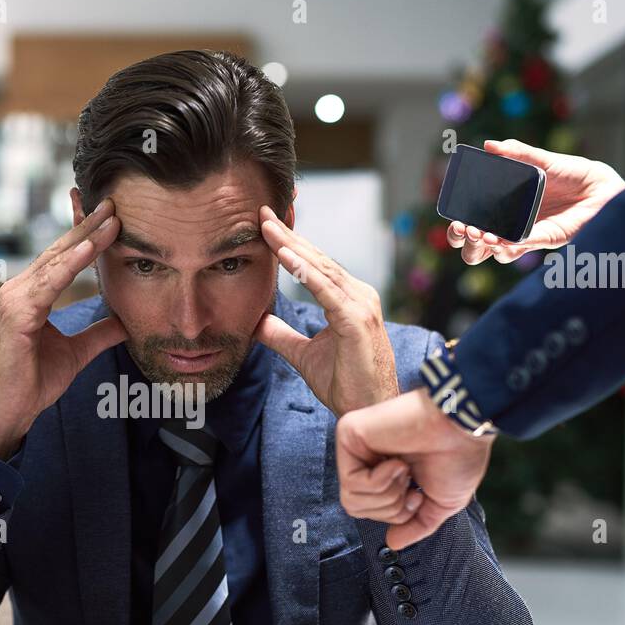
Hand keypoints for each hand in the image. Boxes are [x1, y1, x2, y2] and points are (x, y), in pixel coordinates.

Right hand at [0, 197, 126, 458]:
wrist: (5, 413)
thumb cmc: (30, 383)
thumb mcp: (76, 354)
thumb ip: (98, 335)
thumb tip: (125, 323)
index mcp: (31, 296)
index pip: (62, 258)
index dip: (85, 236)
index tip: (110, 216)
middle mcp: (20, 290)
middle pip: (59, 252)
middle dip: (87, 226)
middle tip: (113, 203)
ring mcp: (15, 300)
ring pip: (56, 262)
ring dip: (85, 239)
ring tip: (110, 219)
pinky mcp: (17, 315)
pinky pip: (49, 284)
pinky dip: (71, 265)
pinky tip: (90, 249)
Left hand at [254, 205, 398, 415]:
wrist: (367, 411)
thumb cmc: (346, 383)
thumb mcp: (303, 354)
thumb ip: (282, 335)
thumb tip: (257, 322)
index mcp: (349, 300)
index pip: (315, 266)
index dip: (290, 245)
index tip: (265, 226)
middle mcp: (359, 296)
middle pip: (317, 260)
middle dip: (289, 236)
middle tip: (262, 214)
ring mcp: (361, 306)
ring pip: (321, 270)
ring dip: (293, 247)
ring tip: (268, 229)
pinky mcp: (357, 322)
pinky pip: (328, 293)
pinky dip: (306, 274)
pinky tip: (287, 258)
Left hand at [336, 388, 493, 547]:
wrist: (463, 429)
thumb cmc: (458, 456)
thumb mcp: (440, 503)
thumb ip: (415, 524)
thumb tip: (392, 543)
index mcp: (385, 470)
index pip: (370, 510)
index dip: (397, 513)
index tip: (418, 493)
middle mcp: (366, 457)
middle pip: (356, 509)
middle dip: (391, 506)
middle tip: (411, 483)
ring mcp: (355, 445)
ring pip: (351, 500)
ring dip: (387, 494)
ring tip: (405, 470)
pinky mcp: (348, 434)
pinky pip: (351, 482)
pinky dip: (380, 480)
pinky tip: (398, 461)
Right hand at [446, 138, 624, 264]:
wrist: (600, 185)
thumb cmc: (572, 174)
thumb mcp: (542, 161)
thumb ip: (517, 153)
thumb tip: (491, 145)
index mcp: (504, 209)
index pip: (471, 225)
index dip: (458, 227)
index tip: (454, 218)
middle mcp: (512, 227)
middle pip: (475, 248)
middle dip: (464, 241)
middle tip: (464, 228)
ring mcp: (527, 236)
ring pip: (495, 253)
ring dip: (484, 245)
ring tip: (482, 233)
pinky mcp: (545, 239)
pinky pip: (522, 246)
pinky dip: (509, 244)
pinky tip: (500, 238)